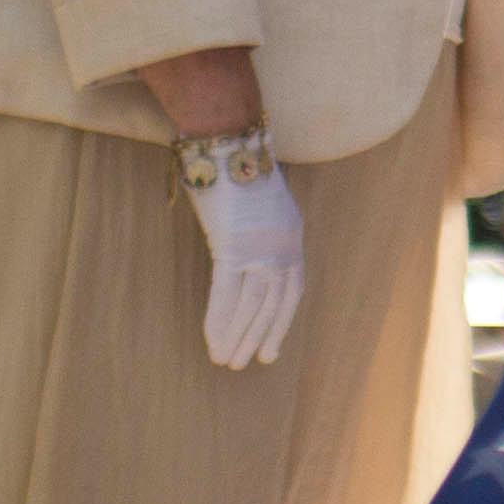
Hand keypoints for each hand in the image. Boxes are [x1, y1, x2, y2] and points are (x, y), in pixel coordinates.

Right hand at [188, 153, 310, 368]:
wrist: (228, 139)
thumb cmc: (235, 166)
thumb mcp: (258, 201)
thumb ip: (257, 227)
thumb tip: (242, 249)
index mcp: (292, 235)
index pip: (291, 290)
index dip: (281, 322)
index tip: (270, 349)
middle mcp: (283, 246)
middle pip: (273, 304)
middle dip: (258, 337)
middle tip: (244, 364)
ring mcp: (260, 248)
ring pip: (251, 305)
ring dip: (236, 337)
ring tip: (224, 361)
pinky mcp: (234, 246)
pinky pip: (226, 293)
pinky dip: (219, 320)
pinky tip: (211, 341)